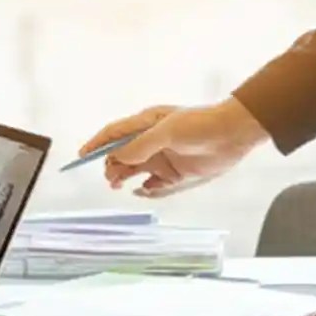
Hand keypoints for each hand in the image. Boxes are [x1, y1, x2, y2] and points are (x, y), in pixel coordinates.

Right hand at [79, 98, 269, 197]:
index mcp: (145, 125)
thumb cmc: (201, 124)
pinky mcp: (175, 175)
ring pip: (133, 172)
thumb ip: (140, 145)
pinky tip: (144, 190)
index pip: (113, 134)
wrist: (234, 134)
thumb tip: (117, 158)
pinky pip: (153, 187)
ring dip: (123, 178)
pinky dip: (146, 191)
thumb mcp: (166, 131)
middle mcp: (150, 143)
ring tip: (119, 184)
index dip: (96, 145)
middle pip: (120, 156)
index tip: (81, 156)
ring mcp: (162, 159)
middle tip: (112, 177)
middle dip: (111, 166)